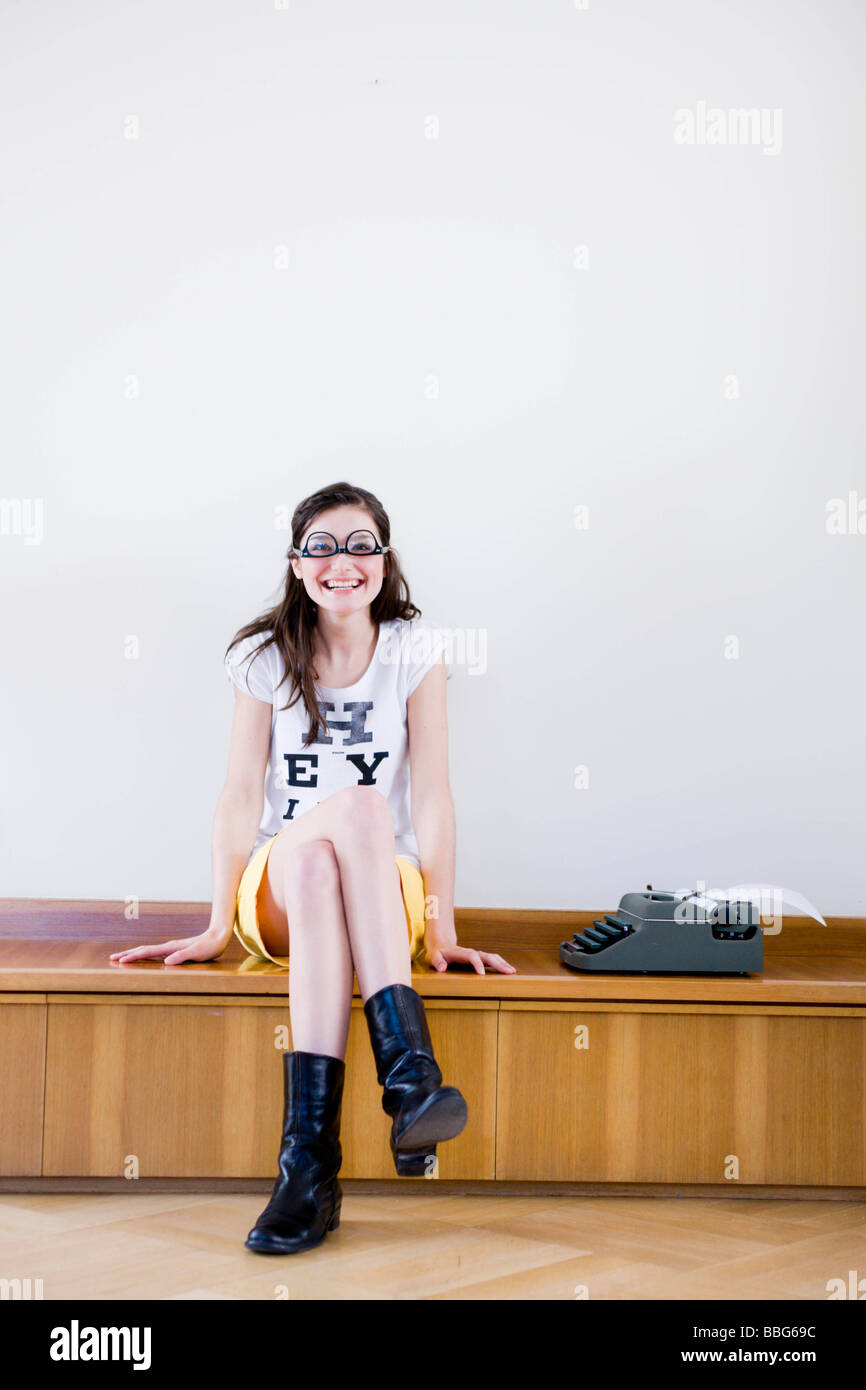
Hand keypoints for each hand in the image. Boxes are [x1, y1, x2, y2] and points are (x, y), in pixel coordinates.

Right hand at [109, 930, 226, 966]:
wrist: (217, 937)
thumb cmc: (209, 946)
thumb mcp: (197, 953)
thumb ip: (183, 956)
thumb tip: (166, 962)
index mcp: (170, 947)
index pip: (148, 952)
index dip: (134, 956)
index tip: (121, 960)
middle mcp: (168, 947)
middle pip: (143, 949)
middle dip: (128, 954)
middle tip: (112, 958)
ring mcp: (170, 948)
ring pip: (147, 951)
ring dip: (134, 954)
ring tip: (122, 958)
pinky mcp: (174, 951)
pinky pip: (154, 953)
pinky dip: (144, 956)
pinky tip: (143, 959)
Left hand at [423, 939, 516, 974]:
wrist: (441, 943)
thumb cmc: (437, 952)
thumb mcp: (433, 956)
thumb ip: (437, 961)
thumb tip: (442, 968)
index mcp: (460, 952)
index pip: (471, 956)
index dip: (477, 964)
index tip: (482, 974)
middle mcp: (471, 952)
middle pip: (486, 956)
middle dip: (498, 964)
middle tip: (508, 972)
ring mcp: (476, 954)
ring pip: (492, 957)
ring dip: (502, 963)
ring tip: (512, 971)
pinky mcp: (478, 958)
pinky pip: (492, 960)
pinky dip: (500, 964)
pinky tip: (508, 970)